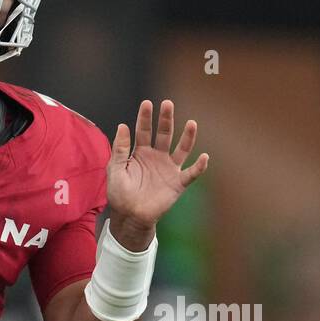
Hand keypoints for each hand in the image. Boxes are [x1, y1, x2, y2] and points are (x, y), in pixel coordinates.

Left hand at [106, 99, 208, 249]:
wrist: (130, 216)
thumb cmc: (120, 193)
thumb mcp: (115, 169)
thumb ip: (120, 149)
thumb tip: (122, 126)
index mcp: (140, 152)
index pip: (143, 130)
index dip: (145, 118)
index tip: (147, 103)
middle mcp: (157, 156)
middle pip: (164, 134)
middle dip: (166, 119)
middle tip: (168, 104)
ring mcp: (169, 169)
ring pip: (181, 149)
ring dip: (188, 137)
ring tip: (192, 123)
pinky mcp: (177, 183)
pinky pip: (191, 173)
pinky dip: (199, 166)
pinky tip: (204, 157)